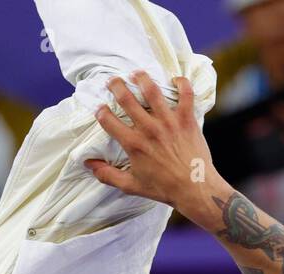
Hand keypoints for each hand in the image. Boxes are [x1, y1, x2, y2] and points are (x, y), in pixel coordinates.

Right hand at [87, 71, 227, 226]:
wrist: (195, 189)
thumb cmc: (163, 189)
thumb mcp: (132, 186)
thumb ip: (108, 175)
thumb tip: (88, 164)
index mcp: (133, 144)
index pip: (109, 121)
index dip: (101, 112)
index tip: (100, 108)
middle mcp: (149, 129)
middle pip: (127, 99)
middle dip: (116, 86)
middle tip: (113, 81)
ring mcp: (169, 122)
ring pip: (152, 91)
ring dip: (142, 78)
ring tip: (136, 74)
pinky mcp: (187, 120)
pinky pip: (186, 94)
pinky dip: (182, 83)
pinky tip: (175, 80)